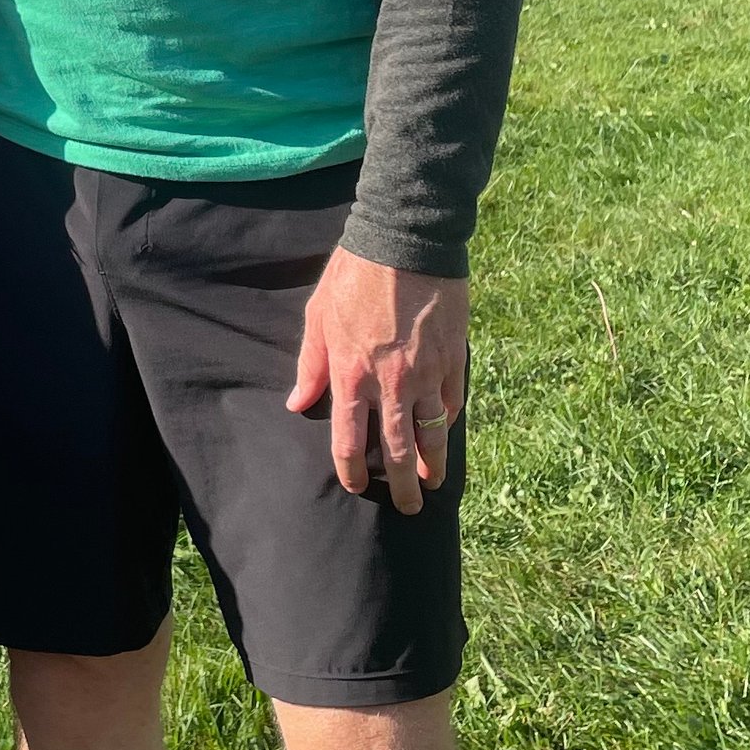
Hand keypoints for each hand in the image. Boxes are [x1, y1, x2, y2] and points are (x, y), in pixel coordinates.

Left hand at [287, 250, 467, 514]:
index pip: (348, 440)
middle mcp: (389, 384)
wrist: (405, 242)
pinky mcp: (452, 359)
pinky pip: (452, 403)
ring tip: (433, 483)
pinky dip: (448, 422)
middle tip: (408, 507)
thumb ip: (311, 364)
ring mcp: (425, 374)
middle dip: (401, 485)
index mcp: (350, 375)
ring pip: (431, 434)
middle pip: (394, 450)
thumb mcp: (318, 315)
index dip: (352, 471)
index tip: (357, 486)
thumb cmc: (354, 274)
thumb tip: (297, 402)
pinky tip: (445, 433)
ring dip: (432, 464)